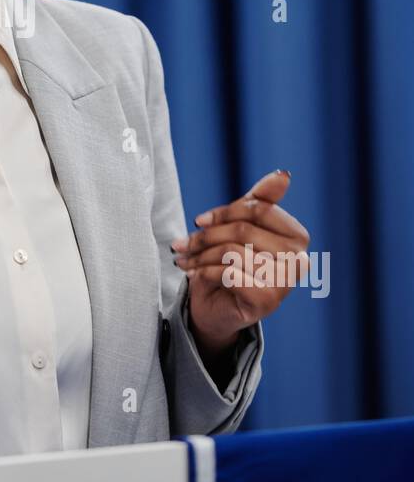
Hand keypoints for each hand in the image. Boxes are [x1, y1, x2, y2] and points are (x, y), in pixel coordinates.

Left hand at [171, 169, 309, 356]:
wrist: (217, 308)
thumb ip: (260, 201)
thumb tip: (284, 174)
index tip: (199, 220)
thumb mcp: (241, 226)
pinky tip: (194, 275)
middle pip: (243, 230)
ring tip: (184, 259)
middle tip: (182, 244)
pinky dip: (204, 273)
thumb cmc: (230, 263)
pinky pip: (229, 274)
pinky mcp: (268, 302)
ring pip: (232, 252)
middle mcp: (299, 260)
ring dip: (200, 255)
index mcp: (297, 236)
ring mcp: (286, 283)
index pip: (259, 209)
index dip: (224, 212)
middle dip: (206, 236)